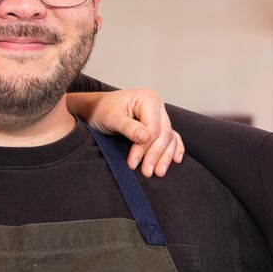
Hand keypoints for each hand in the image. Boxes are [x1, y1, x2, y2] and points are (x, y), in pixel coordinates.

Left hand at [65, 89, 184, 176]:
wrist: (97, 109)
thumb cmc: (102, 111)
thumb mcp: (110, 117)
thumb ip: (128, 127)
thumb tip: (146, 138)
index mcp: (149, 99)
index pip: (153, 128)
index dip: (144, 148)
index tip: (132, 164)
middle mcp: (158, 106)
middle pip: (164, 134)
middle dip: (156, 155)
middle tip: (147, 172)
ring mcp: (160, 116)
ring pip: (170, 138)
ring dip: (165, 157)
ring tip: (158, 173)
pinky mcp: (159, 126)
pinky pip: (172, 138)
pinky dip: (173, 150)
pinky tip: (175, 160)